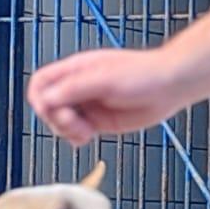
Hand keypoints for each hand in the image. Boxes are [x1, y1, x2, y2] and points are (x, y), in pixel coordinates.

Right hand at [27, 47, 188, 146]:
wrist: (170, 86)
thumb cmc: (142, 75)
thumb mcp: (104, 79)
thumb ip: (73, 89)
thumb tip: (45, 100)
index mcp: (75, 70)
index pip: (41, 82)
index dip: (39, 97)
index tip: (50, 110)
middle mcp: (79, 88)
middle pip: (47, 105)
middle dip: (55, 117)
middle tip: (74, 123)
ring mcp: (89, 105)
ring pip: (60, 121)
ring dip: (66, 130)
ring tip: (85, 132)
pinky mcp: (100, 122)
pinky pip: (77, 132)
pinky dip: (76, 138)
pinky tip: (87, 138)